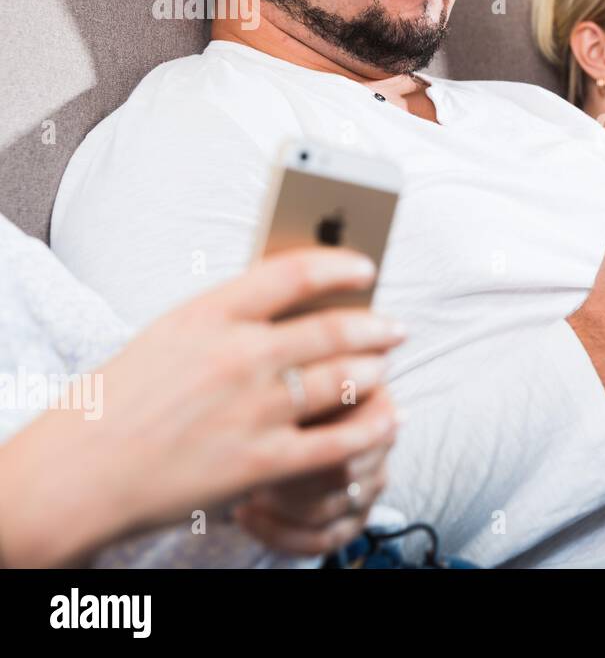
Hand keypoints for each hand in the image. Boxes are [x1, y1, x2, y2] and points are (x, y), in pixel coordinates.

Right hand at [0, 248, 403, 567]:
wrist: (74, 475)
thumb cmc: (117, 402)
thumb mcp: (167, 335)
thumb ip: (228, 316)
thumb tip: (292, 299)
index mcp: (208, 315)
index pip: (295, 272)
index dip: (341, 265)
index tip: (366, 266)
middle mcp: (237, 356)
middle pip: (333, 328)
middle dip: (376, 326)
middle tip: (395, 326)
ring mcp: (253, 410)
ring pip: (344, 380)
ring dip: (375, 372)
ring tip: (383, 368)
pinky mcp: (261, 463)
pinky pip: (338, 442)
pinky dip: (371, 428)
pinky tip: (387, 419)